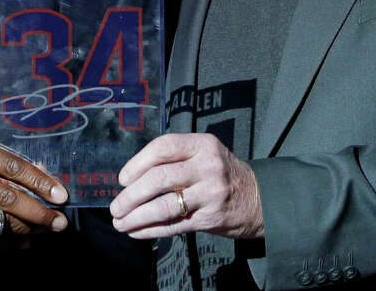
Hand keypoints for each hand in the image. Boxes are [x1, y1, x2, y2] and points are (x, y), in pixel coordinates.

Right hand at [0, 135, 68, 240]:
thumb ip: (7, 162)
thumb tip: (45, 179)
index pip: (11, 166)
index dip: (39, 182)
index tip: (60, 195)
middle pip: (7, 197)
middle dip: (38, 212)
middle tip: (59, 221)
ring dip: (25, 229)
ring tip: (43, 231)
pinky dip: (7, 241)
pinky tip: (23, 241)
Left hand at [109, 133, 263, 239]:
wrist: (259, 199)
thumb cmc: (221, 173)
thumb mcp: (205, 154)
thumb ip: (175, 159)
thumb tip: (132, 176)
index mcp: (203, 144)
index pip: (163, 147)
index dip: (138, 162)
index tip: (122, 179)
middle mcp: (208, 166)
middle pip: (159, 178)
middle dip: (131, 195)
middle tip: (115, 206)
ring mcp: (211, 193)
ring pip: (164, 205)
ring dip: (136, 216)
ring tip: (120, 222)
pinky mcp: (211, 218)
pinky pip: (174, 225)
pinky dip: (151, 230)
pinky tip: (136, 232)